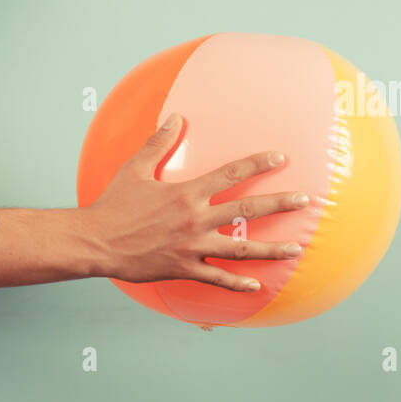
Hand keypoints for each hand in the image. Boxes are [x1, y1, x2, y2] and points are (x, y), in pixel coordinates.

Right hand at [85, 113, 309, 289]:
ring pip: (242, 249)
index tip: (281, 158)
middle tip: (305, 200)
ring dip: (272, 248)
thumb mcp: (134, 169)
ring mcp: (192, 246)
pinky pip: (216, 277)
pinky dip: (238, 283)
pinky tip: (258, 284)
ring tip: (296, 248)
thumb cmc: (112, 205)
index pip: (232, 173)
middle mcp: (195, 219)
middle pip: (248, 210)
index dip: (259, 164)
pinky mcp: (183, 268)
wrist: (95, 242)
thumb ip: (158, 143)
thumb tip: (175, 117)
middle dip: (280, 204)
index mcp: (187, 193)